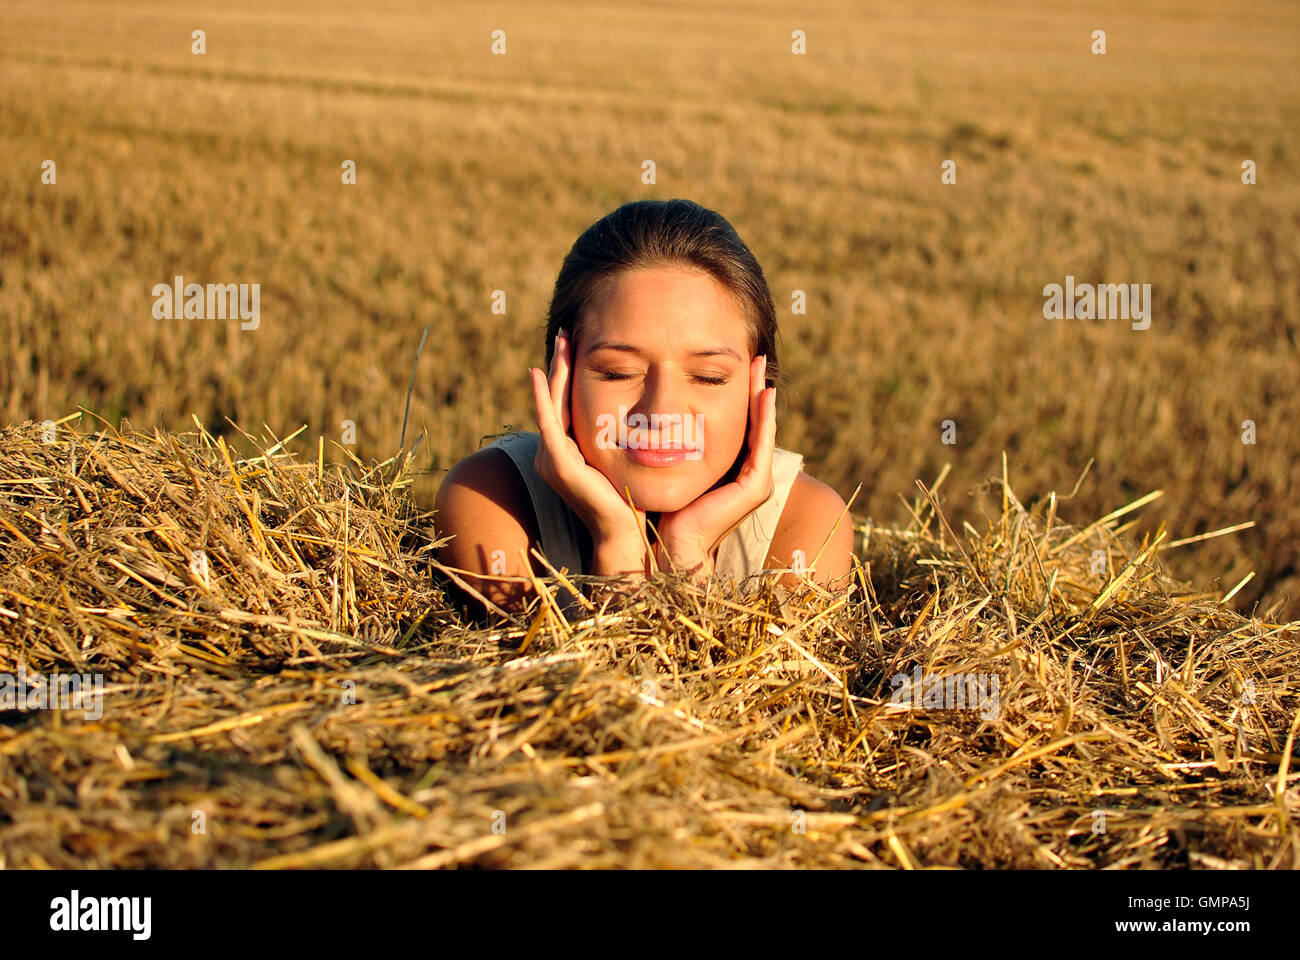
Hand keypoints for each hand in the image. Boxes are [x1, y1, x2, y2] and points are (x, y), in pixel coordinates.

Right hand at [530, 329, 647, 568]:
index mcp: (568, 453)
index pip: (566, 404)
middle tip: (566, 332)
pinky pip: (548, 423)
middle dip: (559, 365)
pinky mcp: (560, 465)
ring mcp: (553, 460)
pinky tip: (540, 373)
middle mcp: (554, 455)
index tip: (578, 343)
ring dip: (554, 372)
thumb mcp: (624, 460)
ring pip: (551, 405)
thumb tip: (643, 413)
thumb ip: (622, 437)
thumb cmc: (633, 503)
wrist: (626, 538)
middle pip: (555, 399)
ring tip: (561, 342)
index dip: (569, 373)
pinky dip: (542, 398)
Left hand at [651, 355, 775, 579]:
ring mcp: (757, 482)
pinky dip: (764, 418)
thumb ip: (678, 444)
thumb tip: (657, 413)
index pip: (741, 423)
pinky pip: (762, 444)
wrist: (671, 547)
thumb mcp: (673, 466)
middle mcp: (750, 475)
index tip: (738, 364)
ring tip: (760, 367)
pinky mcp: (755, 487)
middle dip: (755, 389)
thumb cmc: (666, 510)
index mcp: (733, 470)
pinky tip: (763, 394)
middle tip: (754, 357)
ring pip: (763, 429)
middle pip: (756, 422)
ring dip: (762, 396)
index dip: (742, 394)